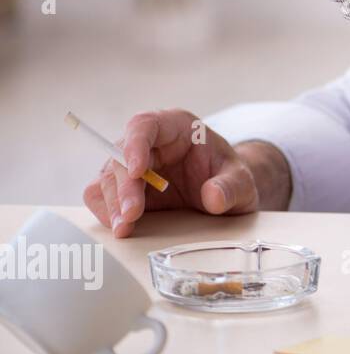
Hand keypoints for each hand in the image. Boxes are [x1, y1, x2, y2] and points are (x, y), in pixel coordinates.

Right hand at [81, 109, 288, 237]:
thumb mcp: (242, 180)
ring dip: (111, 204)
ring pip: (105, 179)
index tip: (137, 170)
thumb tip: (214, 197)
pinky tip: (122, 228)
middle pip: (119, 157)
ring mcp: (133, 167)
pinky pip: (103, 198)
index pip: (145, 125)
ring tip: (124, 228)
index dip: (135, 145)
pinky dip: (107, 213)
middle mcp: (149, 144)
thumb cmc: (230, 178)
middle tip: (131, 215)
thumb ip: (232, 187)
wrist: (226, 193)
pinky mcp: (124, 191)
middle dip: (123, 187)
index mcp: (176, 127)